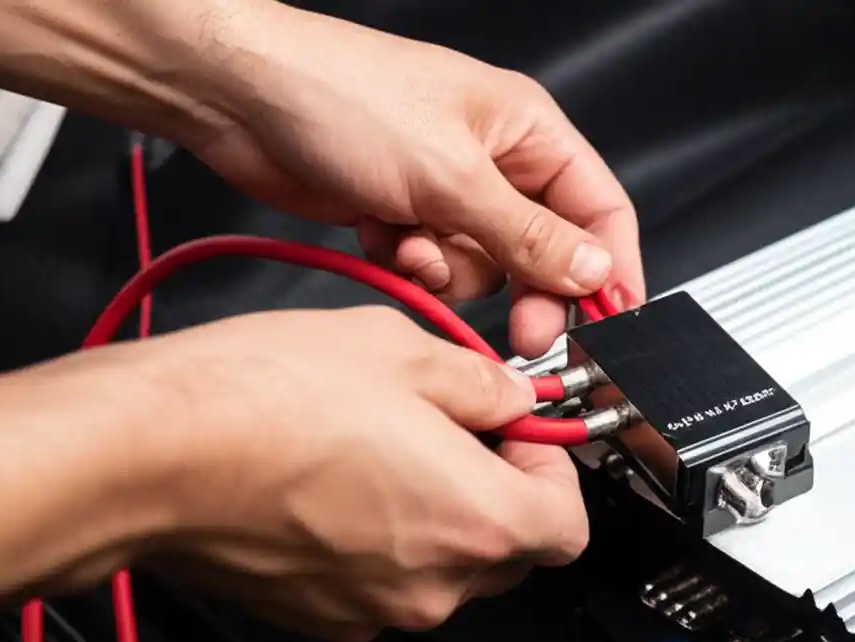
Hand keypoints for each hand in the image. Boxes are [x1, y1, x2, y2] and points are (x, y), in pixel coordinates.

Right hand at [142, 306, 588, 641]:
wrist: (147, 454)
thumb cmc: (261, 399)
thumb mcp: (400, 347)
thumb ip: (478, 381)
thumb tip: (506, 395)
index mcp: (476, 519)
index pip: (570, 523)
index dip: (554, 468)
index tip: (521, 431)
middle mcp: (432, 583)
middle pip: (512, 551)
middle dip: (499, 489)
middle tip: (455, 428)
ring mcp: (373, 607)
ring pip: (444, 566)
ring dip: (438, 513)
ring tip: (383, 443)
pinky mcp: (319, 615)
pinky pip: (382, 579)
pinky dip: (380, 538)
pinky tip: (336, 477)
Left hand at [182, 3, 643, 357]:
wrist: (244, 99)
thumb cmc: (343, 95)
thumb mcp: (452, 175)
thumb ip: (527, 234)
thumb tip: (591, 271)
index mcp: (526, 131)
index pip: (598, 209)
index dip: (611, 268)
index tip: (611, 322)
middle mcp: (493, 161)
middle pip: (546, 250)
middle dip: (532, 290)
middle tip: (526, 332)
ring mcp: (446, 190)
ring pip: (486, 268)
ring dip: (454, 273)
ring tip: (420, 247)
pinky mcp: (403, 215)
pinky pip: (435, 268)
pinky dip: (414, 265)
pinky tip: (388, 239)